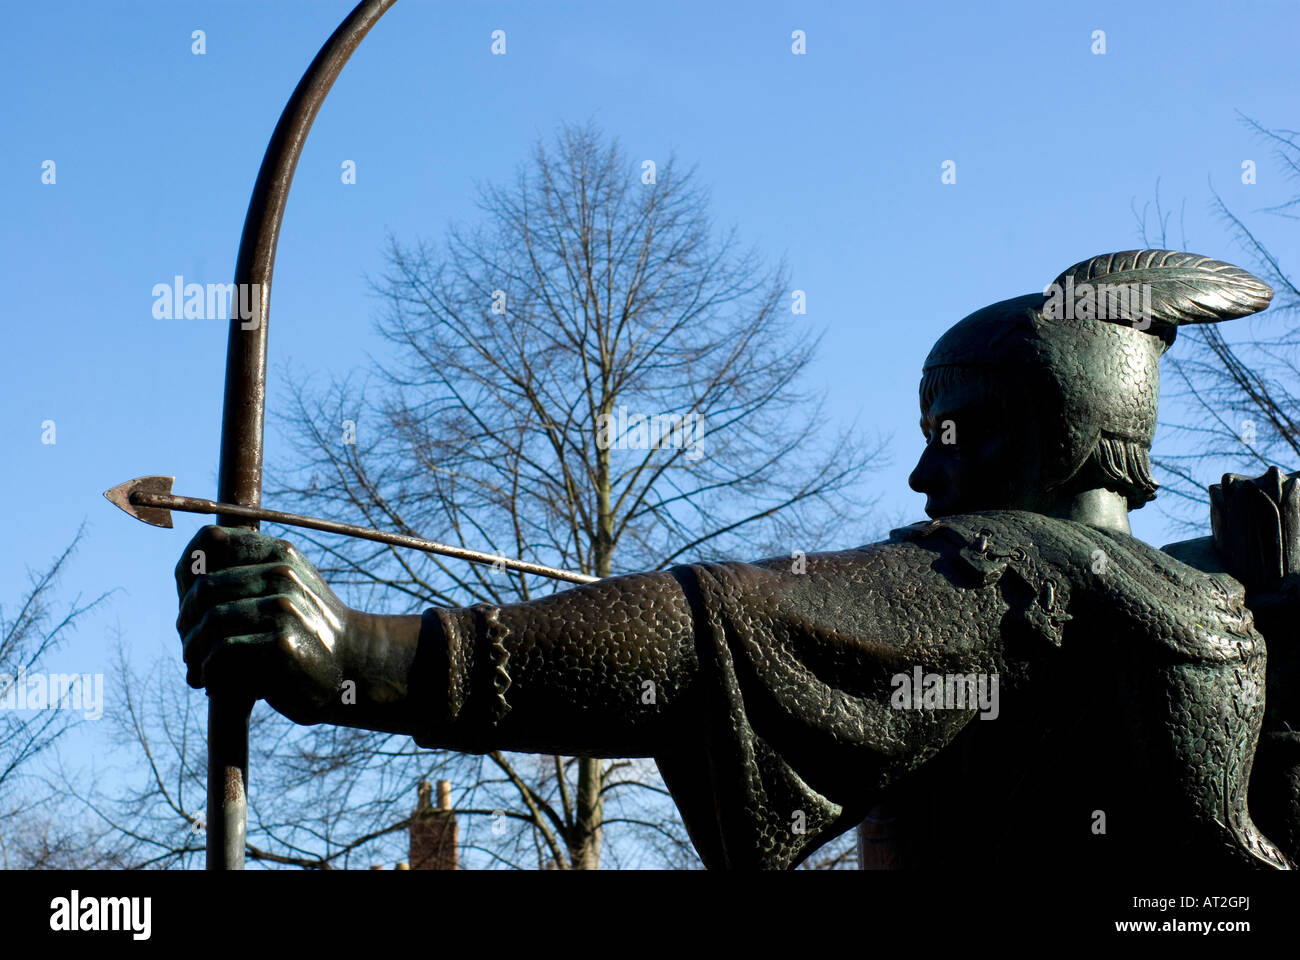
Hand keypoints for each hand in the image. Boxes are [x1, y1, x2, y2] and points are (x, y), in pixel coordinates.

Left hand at [175, 525, 352, 723]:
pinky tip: (212, 683)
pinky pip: (223, 650)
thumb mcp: (287, 588)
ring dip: (193, 651)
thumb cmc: (310, 631)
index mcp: (280, 553)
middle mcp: (283, 572)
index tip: (187, 607)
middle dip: (187, 624)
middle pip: (204, 589)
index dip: (187, 571)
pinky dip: (209, 669)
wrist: (354, 667)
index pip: (210, 539)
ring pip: (210, 621)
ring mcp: (284, 606)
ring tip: (195, 670)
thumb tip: (188, 567)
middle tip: (188, 649)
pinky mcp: (283, 642)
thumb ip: (249, 572)